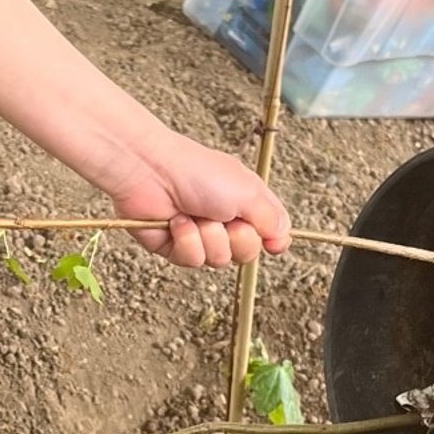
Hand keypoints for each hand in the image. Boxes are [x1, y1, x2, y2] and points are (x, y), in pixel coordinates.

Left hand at [104, 136, 291, 269]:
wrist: (150, 172)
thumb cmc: (197, 172)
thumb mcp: (248, 192)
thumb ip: (271, 218)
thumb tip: (283, 238)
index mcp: (244, 201)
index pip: (269, 232)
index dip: (272, 241)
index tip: (273, 244)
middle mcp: (224, 219)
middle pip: (247, 253)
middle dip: (238, 239)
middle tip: (225, 217)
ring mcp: (200, 235)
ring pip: (219, 260)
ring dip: (209, 238)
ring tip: (195, 215)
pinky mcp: (175, 247)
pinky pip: (193, 261)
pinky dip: (187, 241)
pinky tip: (177, 222)